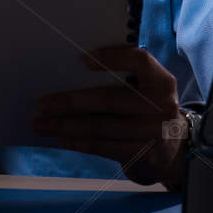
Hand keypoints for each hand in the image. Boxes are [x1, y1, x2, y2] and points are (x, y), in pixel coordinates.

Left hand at [33, 46, 185, 187]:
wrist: (172, 151)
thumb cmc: (147, 111)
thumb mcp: (147, 90)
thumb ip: (124, 79)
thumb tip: (70, 73)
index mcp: (162, 81)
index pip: (140, 60)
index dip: (113, 57)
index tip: (83, 59)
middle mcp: (162, 106)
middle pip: (109, 99)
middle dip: (70, 101)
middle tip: (41, 103)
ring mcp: (153, 133)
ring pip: (99, 127)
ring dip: (64, 125)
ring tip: (40, 124)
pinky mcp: (142, 155)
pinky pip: (102, 146)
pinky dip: (77, 142)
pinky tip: (59, 137)